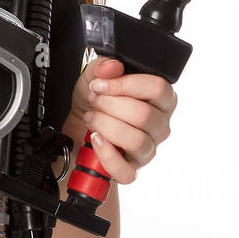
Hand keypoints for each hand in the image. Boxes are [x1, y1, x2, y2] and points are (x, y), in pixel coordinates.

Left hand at [63, 56, 177, 184]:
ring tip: (91, 118)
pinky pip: (126, 171)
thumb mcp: (93, 77)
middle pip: (144, 115)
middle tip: (94, 100)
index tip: (100, 84)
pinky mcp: (133, 169)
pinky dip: (106, 155)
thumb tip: (112, 66)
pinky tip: (95, 140)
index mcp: (160, 99)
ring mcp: (148, 149)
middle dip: (110, 105)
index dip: (125, 85)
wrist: (78, 129)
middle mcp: (159, 125)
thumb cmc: (94, 103)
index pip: (158, 88)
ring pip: (136, 141)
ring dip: (106, 126)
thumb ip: (103, 66)